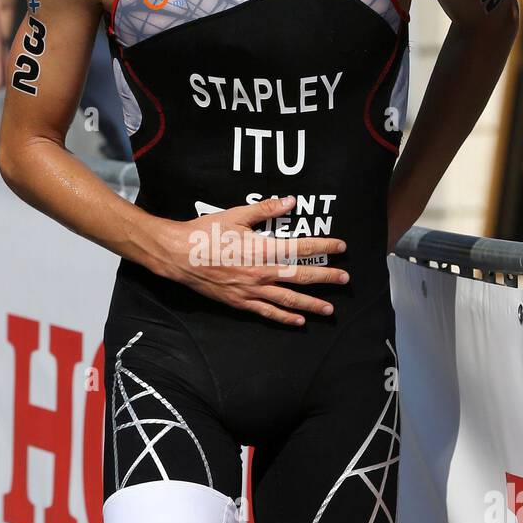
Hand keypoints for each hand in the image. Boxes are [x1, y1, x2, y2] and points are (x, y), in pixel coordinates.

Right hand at [148, 195, 349, 326]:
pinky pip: (267, 313)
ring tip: (329, 309)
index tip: (341, 247)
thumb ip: (265, 209)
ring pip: (288, 300)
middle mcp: (260, 272)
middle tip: (345, 280)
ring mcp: (251, 290)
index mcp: (261, 249)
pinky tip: (299, 321)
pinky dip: (285, 318)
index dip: (323, 247)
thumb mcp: (236, 215)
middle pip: (301, 276)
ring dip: (311, 304)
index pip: (301, 248)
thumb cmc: (205, 232)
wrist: (178, 255)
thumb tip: (290, 201)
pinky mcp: (240, 302)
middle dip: (326, 278)